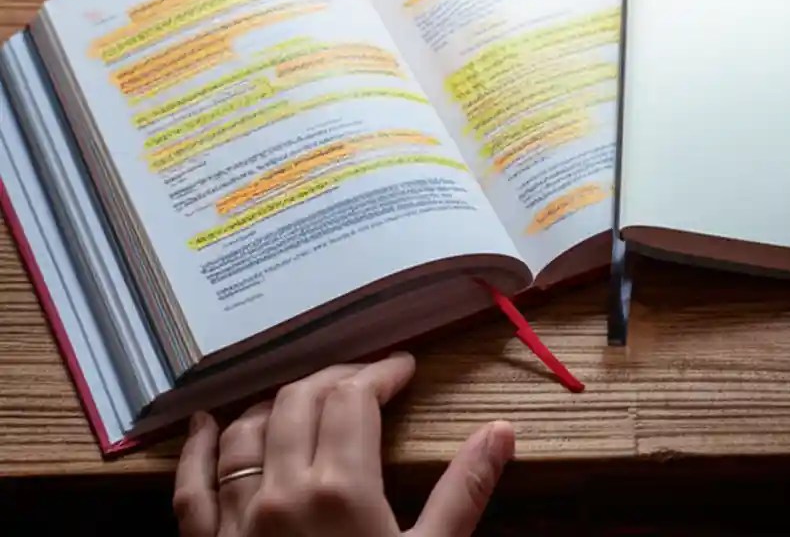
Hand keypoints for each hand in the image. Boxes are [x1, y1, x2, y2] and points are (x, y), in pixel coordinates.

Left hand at [173, 353, 514, 536]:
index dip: (381, 374)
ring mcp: (234, 520)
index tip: (404, 368)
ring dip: (278, 403)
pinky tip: (204, 425)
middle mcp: (279, 490)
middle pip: (300, 401)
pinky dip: (197, 449)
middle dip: (335, 378)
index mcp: (340, 487)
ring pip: (246, 431)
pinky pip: (190, 486)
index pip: (354, 399)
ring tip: (307, 397)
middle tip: (367, 380)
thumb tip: (501, 430)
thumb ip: (463, 492)